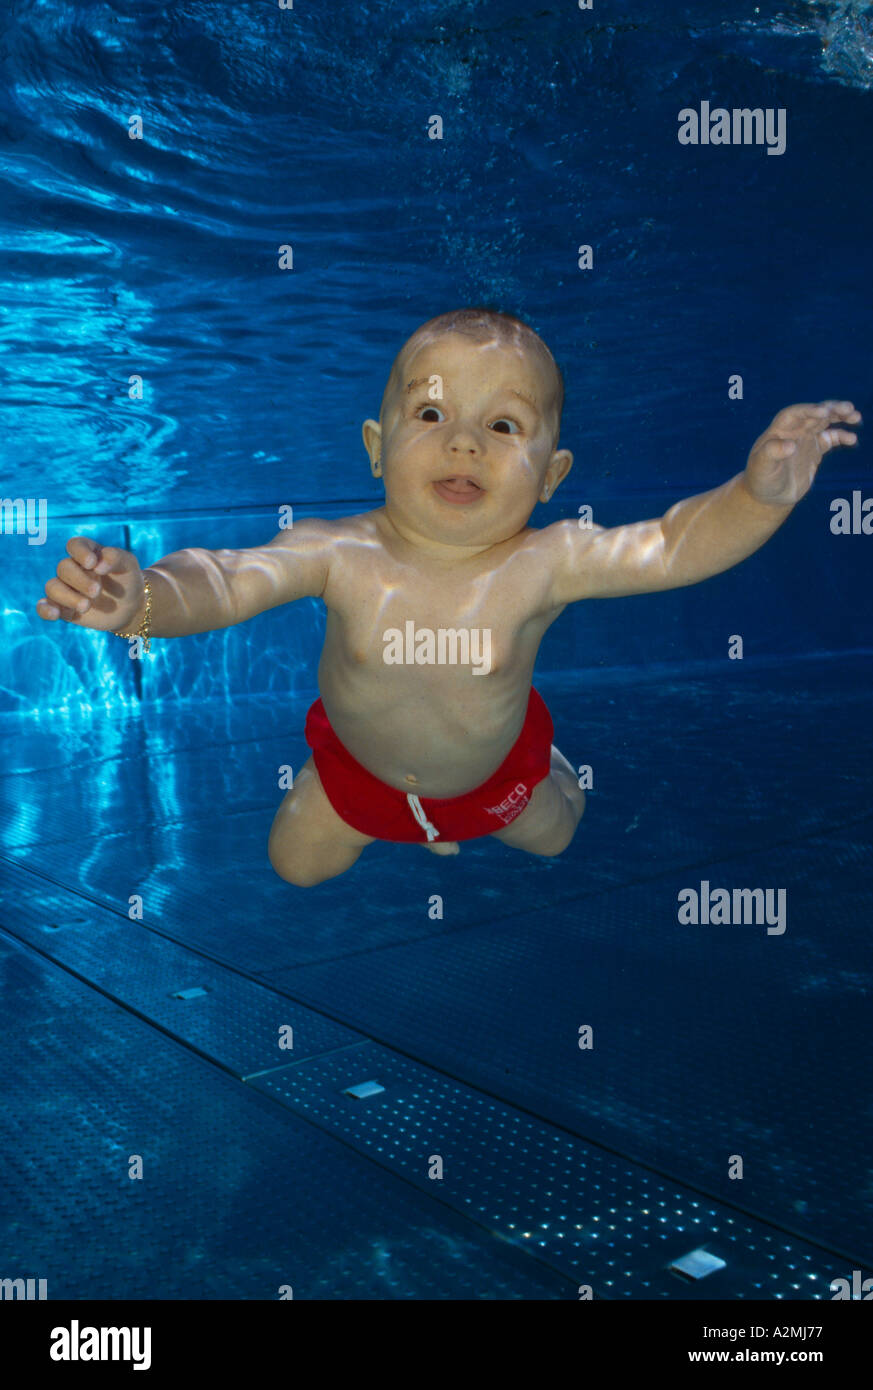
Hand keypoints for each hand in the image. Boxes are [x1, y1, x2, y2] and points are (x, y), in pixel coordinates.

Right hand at [36, 538, 145, 633]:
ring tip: (86, 606)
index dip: (80, 553)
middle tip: (96, 592)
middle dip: (79, 580)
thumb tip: (98, 565)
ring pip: (52, 587)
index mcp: (87, 553)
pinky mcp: (64, 608)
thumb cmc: (128, 580)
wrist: (132, 606)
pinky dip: (45, 609)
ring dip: (67, 597)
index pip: (74, 545)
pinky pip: (45, 607)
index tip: (92, 564)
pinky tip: (54, 614)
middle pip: (63, 568)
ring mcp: (67, 588)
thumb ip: (115, 557)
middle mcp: (73, 569)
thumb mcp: (129, 565)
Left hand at [744, 400, 861, 505]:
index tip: (824, 412)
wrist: (769, 495)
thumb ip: (772, 453)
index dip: (809, 410)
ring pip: (825, 422)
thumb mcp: (762, 467)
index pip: (795, 414)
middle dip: (831, 409)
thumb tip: (790, 445)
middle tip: (848, 408)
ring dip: (840, 416)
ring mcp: (805, 439)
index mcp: (779, 430)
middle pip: (814, 414)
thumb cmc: (761, 479)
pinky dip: (842, 436)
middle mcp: (794, 431)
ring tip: (855, 416)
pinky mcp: (815, 450)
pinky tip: (852, 439)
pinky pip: (831, 438)